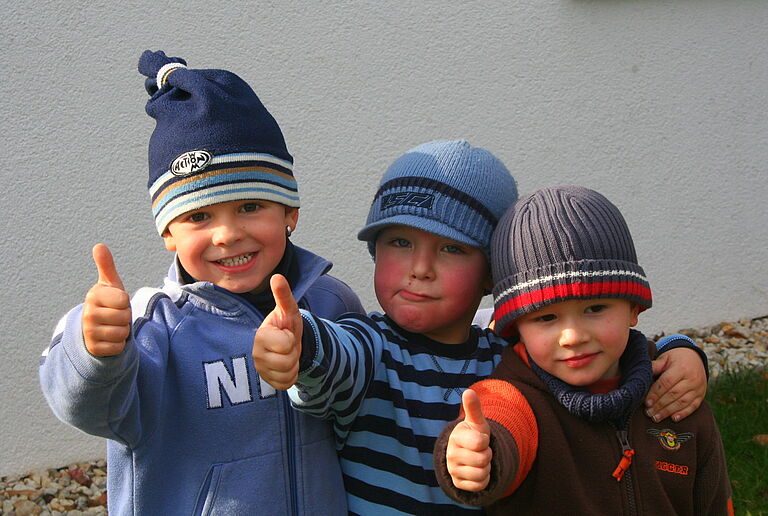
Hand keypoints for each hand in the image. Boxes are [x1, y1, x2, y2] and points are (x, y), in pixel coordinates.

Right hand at [82, 244, 130, 355]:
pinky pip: (118, 347)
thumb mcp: (110, 285)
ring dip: (122, 331)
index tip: (116, 303)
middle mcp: (87, 314)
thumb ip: (106, 266)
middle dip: (125, 318)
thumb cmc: (108, 303)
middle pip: (125, 317)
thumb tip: (99, 245)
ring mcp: (88, 332)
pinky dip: (119, 344)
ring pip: (122, 333)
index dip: (125, 303)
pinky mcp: (94, 348)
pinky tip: (110, 339)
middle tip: (115, 316)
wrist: (96, 328)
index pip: (124, 300)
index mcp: (93, 296)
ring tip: (113, 326)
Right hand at [252, 274, 302, 389]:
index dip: (291, 339)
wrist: (289, 342)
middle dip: (293, 353)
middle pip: (286, 362)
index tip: (285, 333)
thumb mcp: (289, 310)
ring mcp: (261, 369)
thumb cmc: (287, 325)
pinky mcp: (267, 381)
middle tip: (288, 345)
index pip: (285, 345)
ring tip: (287, 354)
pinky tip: (287, 366)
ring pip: (286, 374)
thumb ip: (283, 295)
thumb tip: (277, 276)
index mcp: (260, 336)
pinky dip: (291, 376)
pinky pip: (285, 384)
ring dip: (293, 365)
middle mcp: (256, 354)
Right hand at [446, 389, 492, 491]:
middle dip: (487, 455)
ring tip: (479, 460)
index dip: (486, 441)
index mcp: (456, 437)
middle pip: (483, 459)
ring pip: (482, 473)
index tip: (480, 438)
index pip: (481, 442)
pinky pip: (480, 485)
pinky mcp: (458, 484)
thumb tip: (468, 391)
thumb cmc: (473, 435)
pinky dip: (484, 480)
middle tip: (480, 450)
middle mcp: (451, 454)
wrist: (466, 454)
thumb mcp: (476, 422)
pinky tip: (477, 471)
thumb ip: (473, 408)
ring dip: (486, 468)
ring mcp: (453, 470)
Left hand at [645, 348, 706, 422]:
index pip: (666, 382)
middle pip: (674, 394)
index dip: (656, 393)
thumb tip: (642, 373)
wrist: (694, 357)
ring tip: (656, 417)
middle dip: (660, 405)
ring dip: (668, 411)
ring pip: (683, 402)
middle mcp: (692, 378)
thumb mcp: (665, 358)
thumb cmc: (675, 358)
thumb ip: (655, 366)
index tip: (646, 402)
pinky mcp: (701, 395)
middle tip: (649, 413)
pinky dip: (683, 413)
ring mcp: (698, 388)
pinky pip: (693, 406)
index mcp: (681, 368)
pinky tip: (673, 419)